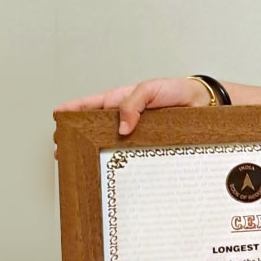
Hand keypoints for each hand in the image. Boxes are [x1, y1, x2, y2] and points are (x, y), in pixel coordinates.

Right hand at [52, 77, 211, 159]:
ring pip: (110, 145)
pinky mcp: (148, 146)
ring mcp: (136, 134)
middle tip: (64, 150)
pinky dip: (121, 163)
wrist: (203, 103)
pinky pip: (131, 155)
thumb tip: (121, 128)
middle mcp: (125, 119)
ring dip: (97, 153)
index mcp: (120, 101)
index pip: (90, 106)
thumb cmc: (176, 91)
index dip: (72, 111)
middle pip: (94, 130)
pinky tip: (112, 172)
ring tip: (82, 164)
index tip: (56, 118)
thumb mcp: (150, 89)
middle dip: (77, 139)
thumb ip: (133, 104)